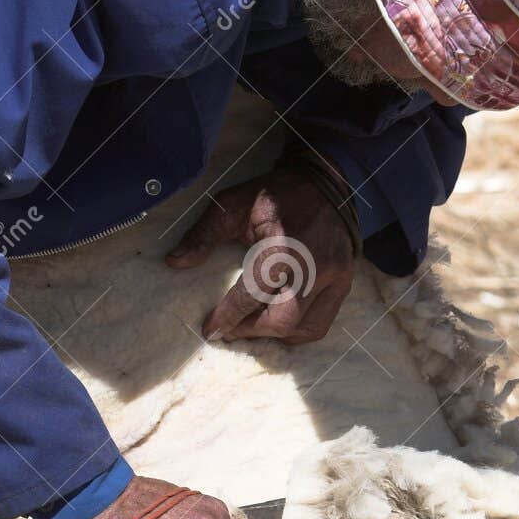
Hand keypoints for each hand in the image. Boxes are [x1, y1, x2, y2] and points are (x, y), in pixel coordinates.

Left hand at [165, 168, 353, 343]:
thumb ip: (203, 235)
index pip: (251, 296)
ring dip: (274, 335)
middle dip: (250, 330)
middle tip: (229, 329)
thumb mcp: (232, 205)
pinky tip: (277, 324)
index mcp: (282, 246)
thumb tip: (174, 263)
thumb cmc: (275, 194)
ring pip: (303, 328)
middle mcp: (312, 266)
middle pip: (280, 320)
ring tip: (251, 327)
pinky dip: (297, 331)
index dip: (227, 317)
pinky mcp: (344, 283)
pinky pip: (320, 323)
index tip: (210, 329)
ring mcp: (334, 276)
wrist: (325, 183)